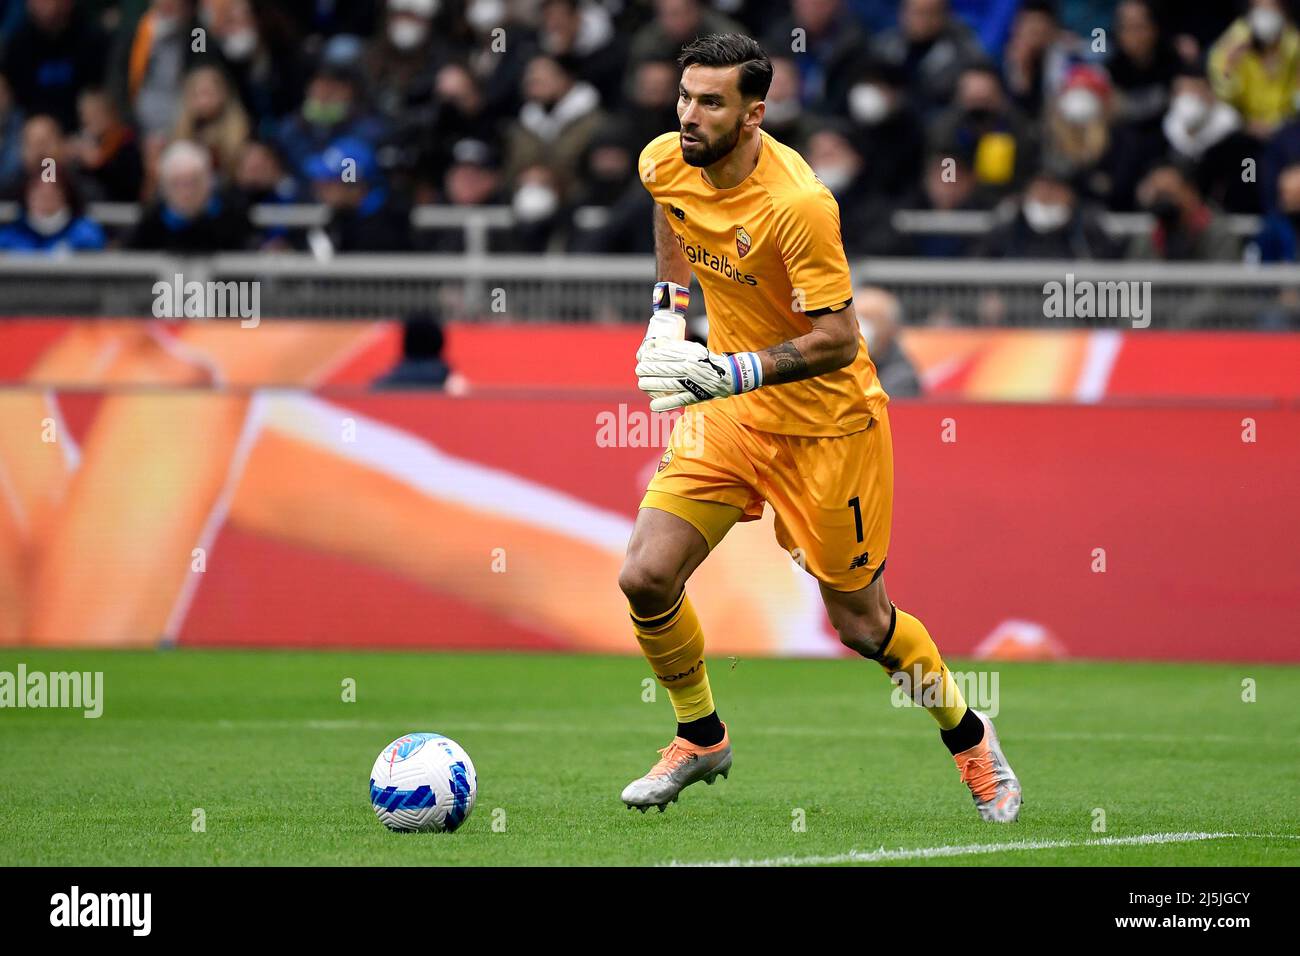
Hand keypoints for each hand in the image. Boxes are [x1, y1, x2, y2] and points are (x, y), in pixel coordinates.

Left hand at [636, 338, 761, 411]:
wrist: (727, 376)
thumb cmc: (705, 361)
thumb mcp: (693, 349)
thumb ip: (675, 347)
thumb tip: (655, 344)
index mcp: (689, 355)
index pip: (663, 355)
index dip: (650, 357)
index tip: (643, 358)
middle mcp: (689, 368)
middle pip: (661, 369)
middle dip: (646, 370)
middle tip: (640, 371)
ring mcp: (691, 383)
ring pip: (665, 384)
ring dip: (650, 385)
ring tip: (642, 384)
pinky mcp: (693, 396)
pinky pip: (676, 401)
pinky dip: (664, 404)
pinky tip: (653, 405)